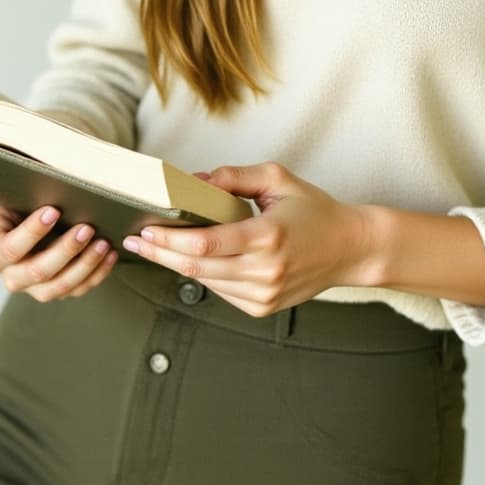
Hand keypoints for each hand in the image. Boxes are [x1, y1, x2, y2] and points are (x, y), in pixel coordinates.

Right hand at [0, 107, 118, 301]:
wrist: (29, 207)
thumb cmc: (20, 194)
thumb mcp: (13, 185)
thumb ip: (25, 180)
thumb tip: (54, 163)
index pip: (9, 250)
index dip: (30, 233)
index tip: (53, 210)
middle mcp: (11, 274)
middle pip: (35, 274)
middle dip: (64, 252)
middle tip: (86, 227)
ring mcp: (35, 285)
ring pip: (59, 288)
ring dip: (84, 266)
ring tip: (103, 243)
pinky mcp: (59, 287)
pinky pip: (78, 289)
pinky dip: (96, 274)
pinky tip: (111, 254)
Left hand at [121, 161, 371, 316]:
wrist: (349, 249)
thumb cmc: (314, 209)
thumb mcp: (278, 179)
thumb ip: (235, 177)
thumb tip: (195, 180)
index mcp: (268, 236)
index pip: (206, 244)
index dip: (170, 240)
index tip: (145, 230)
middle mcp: (265, 271)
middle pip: (196, 267)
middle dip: (161, 253)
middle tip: (134, 240)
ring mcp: (263, 294)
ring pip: (205, 282)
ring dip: (177, 266)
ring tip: (154, 247)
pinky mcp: (262, 307)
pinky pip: (221, 291)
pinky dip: (203, 275)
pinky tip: (190, 260)